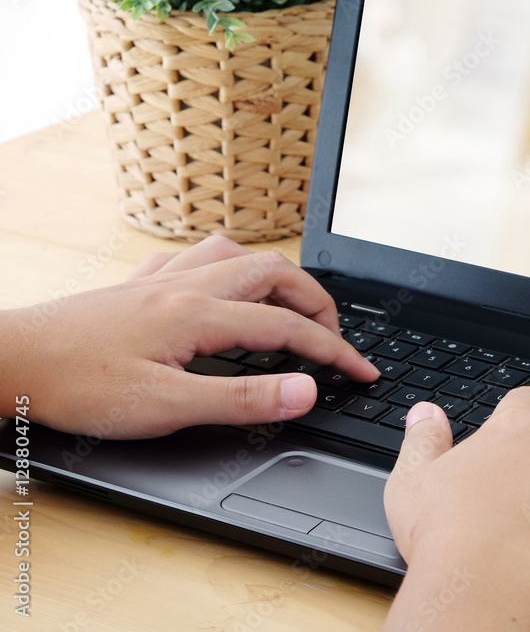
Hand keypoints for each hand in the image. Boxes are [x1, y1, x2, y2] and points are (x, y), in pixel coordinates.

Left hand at [0, 236, 378, 438]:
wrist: (9, 360)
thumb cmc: (77, 385)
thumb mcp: (167, 407)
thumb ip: (243, 399)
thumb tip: (305, 390)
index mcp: (201, 314)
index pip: (290, 325)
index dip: (334, 350)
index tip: (362, 370)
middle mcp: (188, 285)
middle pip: (276, 273)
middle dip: (317, 303)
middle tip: (332, 339)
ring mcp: (163, 280)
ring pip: (240, 254)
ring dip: (278, 276)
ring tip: (291, 306)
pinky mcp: (139, 286)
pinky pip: (197, 257)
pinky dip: (229, 267)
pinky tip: (222, 285)